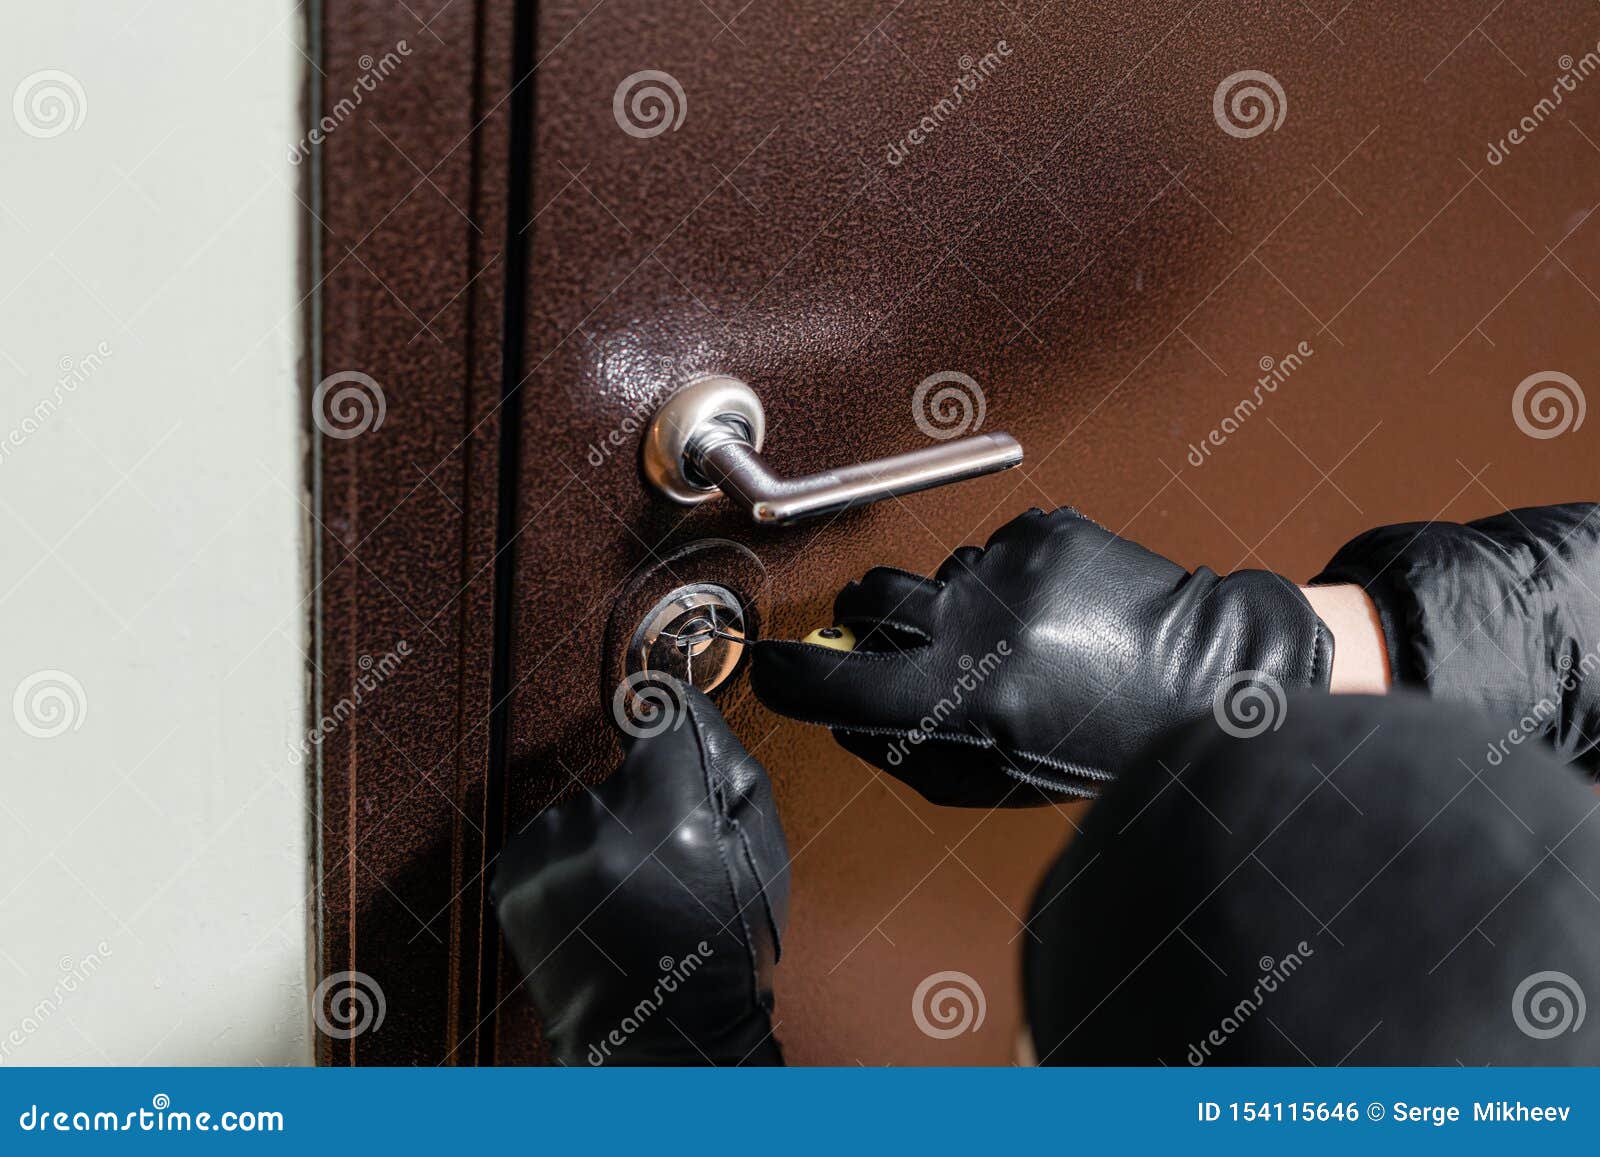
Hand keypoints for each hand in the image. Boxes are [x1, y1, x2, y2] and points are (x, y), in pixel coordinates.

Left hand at [491, 682, 788, 1064]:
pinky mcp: (512, 879)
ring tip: (635, 894)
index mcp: (668, 813)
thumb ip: (719, 756)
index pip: (658, 713)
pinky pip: (548, 840)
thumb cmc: (720, 949)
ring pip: (583, 808)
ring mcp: (546, 856)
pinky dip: (571, 862)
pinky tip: (600, 903)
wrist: (657, 1042)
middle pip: (621, 772)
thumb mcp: (756, 843)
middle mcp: (596, 828)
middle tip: (672, 864)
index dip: (669, 719)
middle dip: (646, 804)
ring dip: (604, 836)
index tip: (667, 722)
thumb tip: (674, 695)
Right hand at [751, 506, 1331, 805]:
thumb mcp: (1001, 774)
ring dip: (953, 602)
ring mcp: (1006, 566)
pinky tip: (1054, 611)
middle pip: (869, 596)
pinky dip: (1008, 581)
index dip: (789, 673)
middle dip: (872, 619)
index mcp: (958, 691)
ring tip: (1015, 635)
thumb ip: (910, 753)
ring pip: (937, 573)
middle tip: (903, 642)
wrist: (1209, 670)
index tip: (776, 666)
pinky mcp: (1041, 530)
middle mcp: (974, 620)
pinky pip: (992, 551)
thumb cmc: (1109, 739)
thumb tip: (845, 716)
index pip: (831, 675)